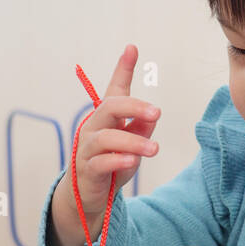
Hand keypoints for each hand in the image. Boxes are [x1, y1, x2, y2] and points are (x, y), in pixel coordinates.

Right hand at [72, 44, 161, 206]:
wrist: (90, 196)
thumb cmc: (114, 164)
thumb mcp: (134, 145)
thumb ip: (142, 129)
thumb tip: (153, 115)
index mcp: (106, 118)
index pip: (115, 90)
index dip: (123, 69)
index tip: (132, 49)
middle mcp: (93, 127)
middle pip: (109, 107)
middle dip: (133, 107)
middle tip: (157, 113)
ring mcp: (87, 149)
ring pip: (107, 138)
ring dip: (133, 142)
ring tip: (154, 149)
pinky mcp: (87, 171)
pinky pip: (101, 162)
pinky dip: (117, 160)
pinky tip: (133, 161)